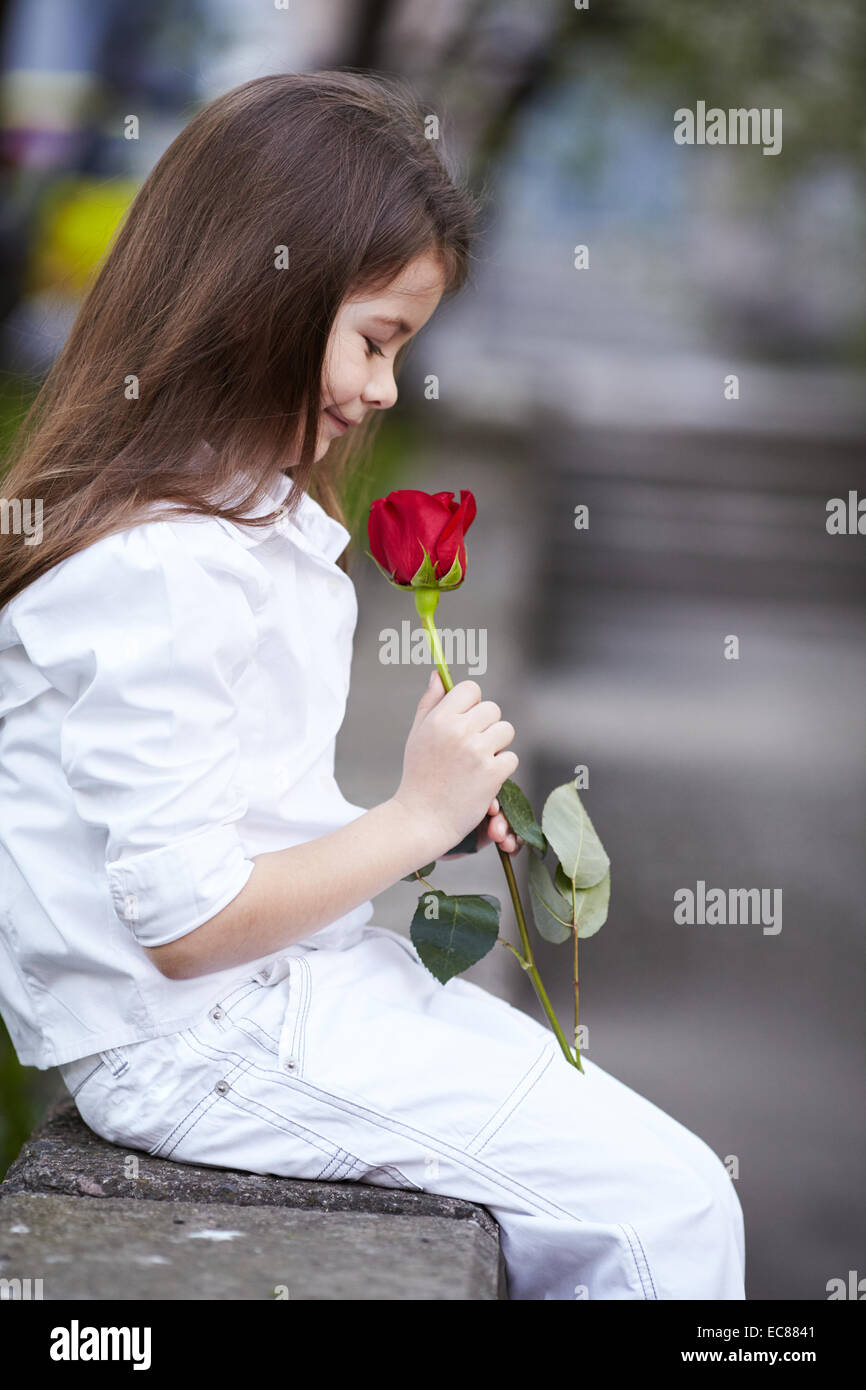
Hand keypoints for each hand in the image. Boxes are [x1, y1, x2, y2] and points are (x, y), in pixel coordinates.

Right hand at [393, 672, 518, 859]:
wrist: (421, 818)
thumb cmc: (418, 775)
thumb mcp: (417, 735)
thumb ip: (430, 702)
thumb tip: (438, 674)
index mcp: (440, 718)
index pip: (471, 689)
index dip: (472, 704)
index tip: (466, 721)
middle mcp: (459, 730)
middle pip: (493, 709)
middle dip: (487, 726)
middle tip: (472, 747)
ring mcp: (477, 751)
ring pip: (506, 731)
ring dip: (497, 746)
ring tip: (478, 763)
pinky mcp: (492, 773)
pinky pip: (511, 758)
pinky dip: (501, 769)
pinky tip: (482, 779)